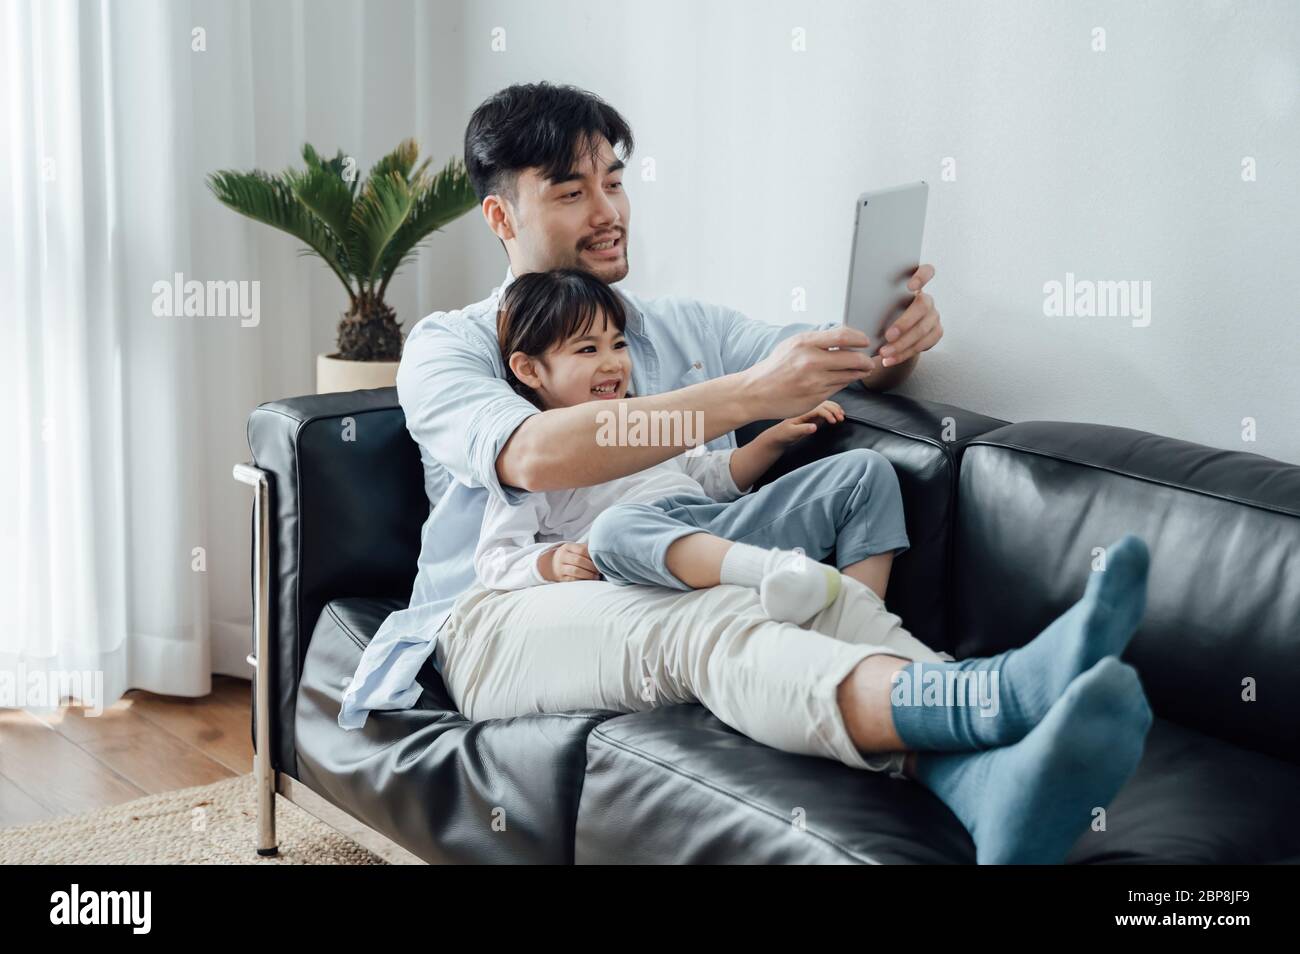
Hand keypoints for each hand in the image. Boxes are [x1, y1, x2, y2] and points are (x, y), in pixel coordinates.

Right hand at [542, 542, 601, 581]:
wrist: (552, 564)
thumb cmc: (571, 555)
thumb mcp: (575, 549)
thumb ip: (586, 550)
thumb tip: (603, 554)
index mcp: (568, 547)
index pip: (582, 549)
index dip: (592, 555)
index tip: (600, 560)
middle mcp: (562, 556)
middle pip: (578, 560)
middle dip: (591, 566)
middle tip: (599, 570)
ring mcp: (560, 568)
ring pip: (575, 571)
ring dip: (588, 574)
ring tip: (596, 576)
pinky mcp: (561, 578)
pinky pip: (573, 580)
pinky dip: (583, 581)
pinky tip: (589, 581)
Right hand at [742, 327, 873, 419]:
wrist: (756, 392)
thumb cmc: (775, 367)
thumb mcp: (792, 345)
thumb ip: (817, 341)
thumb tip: (845, 338)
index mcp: (805, 343)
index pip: (843, 336)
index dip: (859, 338)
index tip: (865, 342)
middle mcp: (811, 361)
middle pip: (853, 359)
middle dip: (866, 361)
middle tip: (869, 361)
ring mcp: (815, 381)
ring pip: (848, 376)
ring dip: (858, 373)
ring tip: (861, 370)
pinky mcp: (816, 397)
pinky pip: (839, 388)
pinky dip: (844, 383)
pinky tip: (842, 379)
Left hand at [764, 400, 844, 445]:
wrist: (778, 436)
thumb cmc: (783, 434)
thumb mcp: (792, 433)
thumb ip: (803, 430)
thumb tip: (815, 427)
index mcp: (802, 411)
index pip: (819, 408)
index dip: (828, 413)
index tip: (833, 421)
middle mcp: (807, 409)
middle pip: (824, 404)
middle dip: (834, 409)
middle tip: (841, 418)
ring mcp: (810, 412)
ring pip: (825, 406)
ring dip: (835, 409)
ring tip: (842, 416)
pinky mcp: (812, 416)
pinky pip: (824, 410)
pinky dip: (832, 411)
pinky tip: (837, 415)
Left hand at [877, 264, 943, 367]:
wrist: (891, 335)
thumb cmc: (880, 315)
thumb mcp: (877, 305)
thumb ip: (873, 299)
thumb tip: (855, 298)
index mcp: (914, 286)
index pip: (927, 271)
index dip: (922, 276)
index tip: (910, 287)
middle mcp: (927, 299)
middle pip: (923, 306)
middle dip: (905, 322)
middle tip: (888, 336)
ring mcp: (933, 316)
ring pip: (923, 330)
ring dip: (902, 344)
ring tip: (884, 353)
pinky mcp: (935, 333)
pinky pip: (923, 345)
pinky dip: (904, 354)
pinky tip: (890, 360)